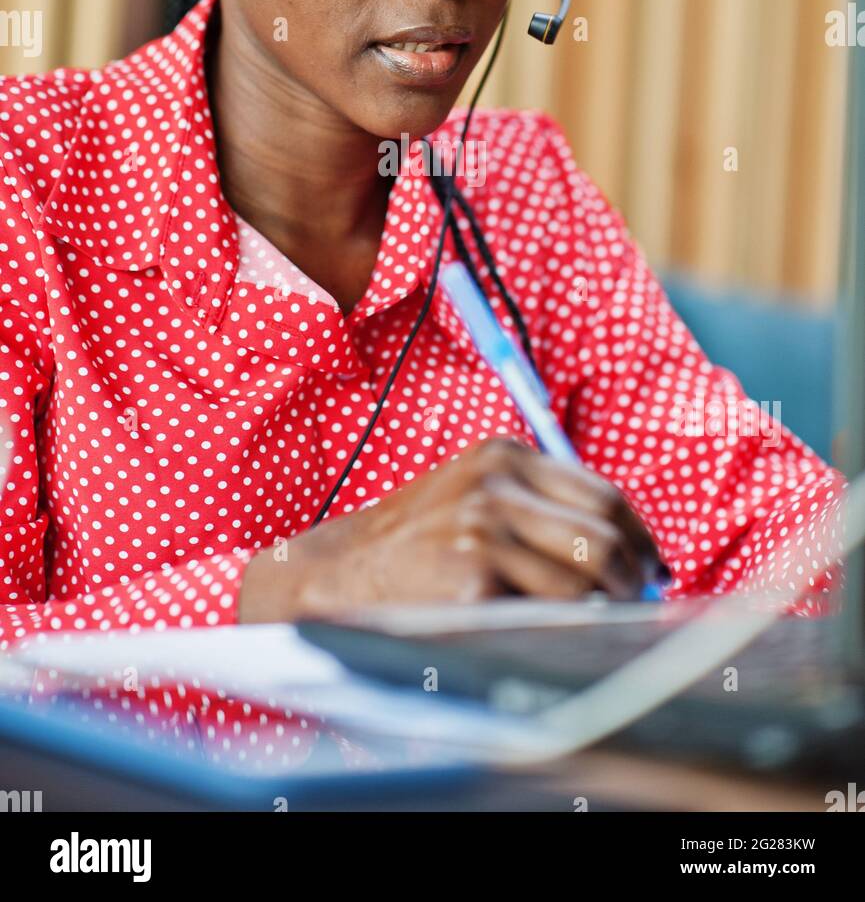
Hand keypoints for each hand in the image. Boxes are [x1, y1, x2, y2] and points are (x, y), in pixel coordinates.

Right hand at [238, 435, 668, 622]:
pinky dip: (552, 630)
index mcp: (502, 456)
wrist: (335, 573)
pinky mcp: (472, 583)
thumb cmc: (414, 541)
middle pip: (603, 538)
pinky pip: (546, 616)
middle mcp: (495, 486)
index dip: (639, 538)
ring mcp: (483, 533)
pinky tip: (531, 631)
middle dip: (629, 579)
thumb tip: (630, 554)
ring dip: (594, 610)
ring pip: (584, 582)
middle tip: (630, 604)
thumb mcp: (471, 494)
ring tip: (579, 622)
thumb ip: (539, 507)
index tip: (653, 567)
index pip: (604, 496)